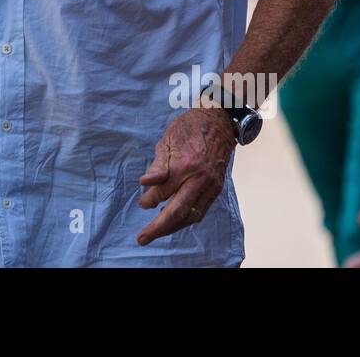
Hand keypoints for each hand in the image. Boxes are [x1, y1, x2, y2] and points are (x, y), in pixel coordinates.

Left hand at [136, 107, 235, 245]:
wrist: (218, 122)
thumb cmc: (189, 128)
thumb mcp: (167, 141)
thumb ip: (157, 165)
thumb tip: (144, 183)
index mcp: (184, 166)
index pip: (162, 192)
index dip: (149, 200)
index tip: (142, 203)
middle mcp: (199, 179)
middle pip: (177, 212)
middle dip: (158, 228)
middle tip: (142, 238)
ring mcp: (210, 186)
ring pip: (191, 216)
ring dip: (173, 228)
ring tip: (157, 234)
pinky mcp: (217, 188)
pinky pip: (201, 211)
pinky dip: (187, 220)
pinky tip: (176, 223)